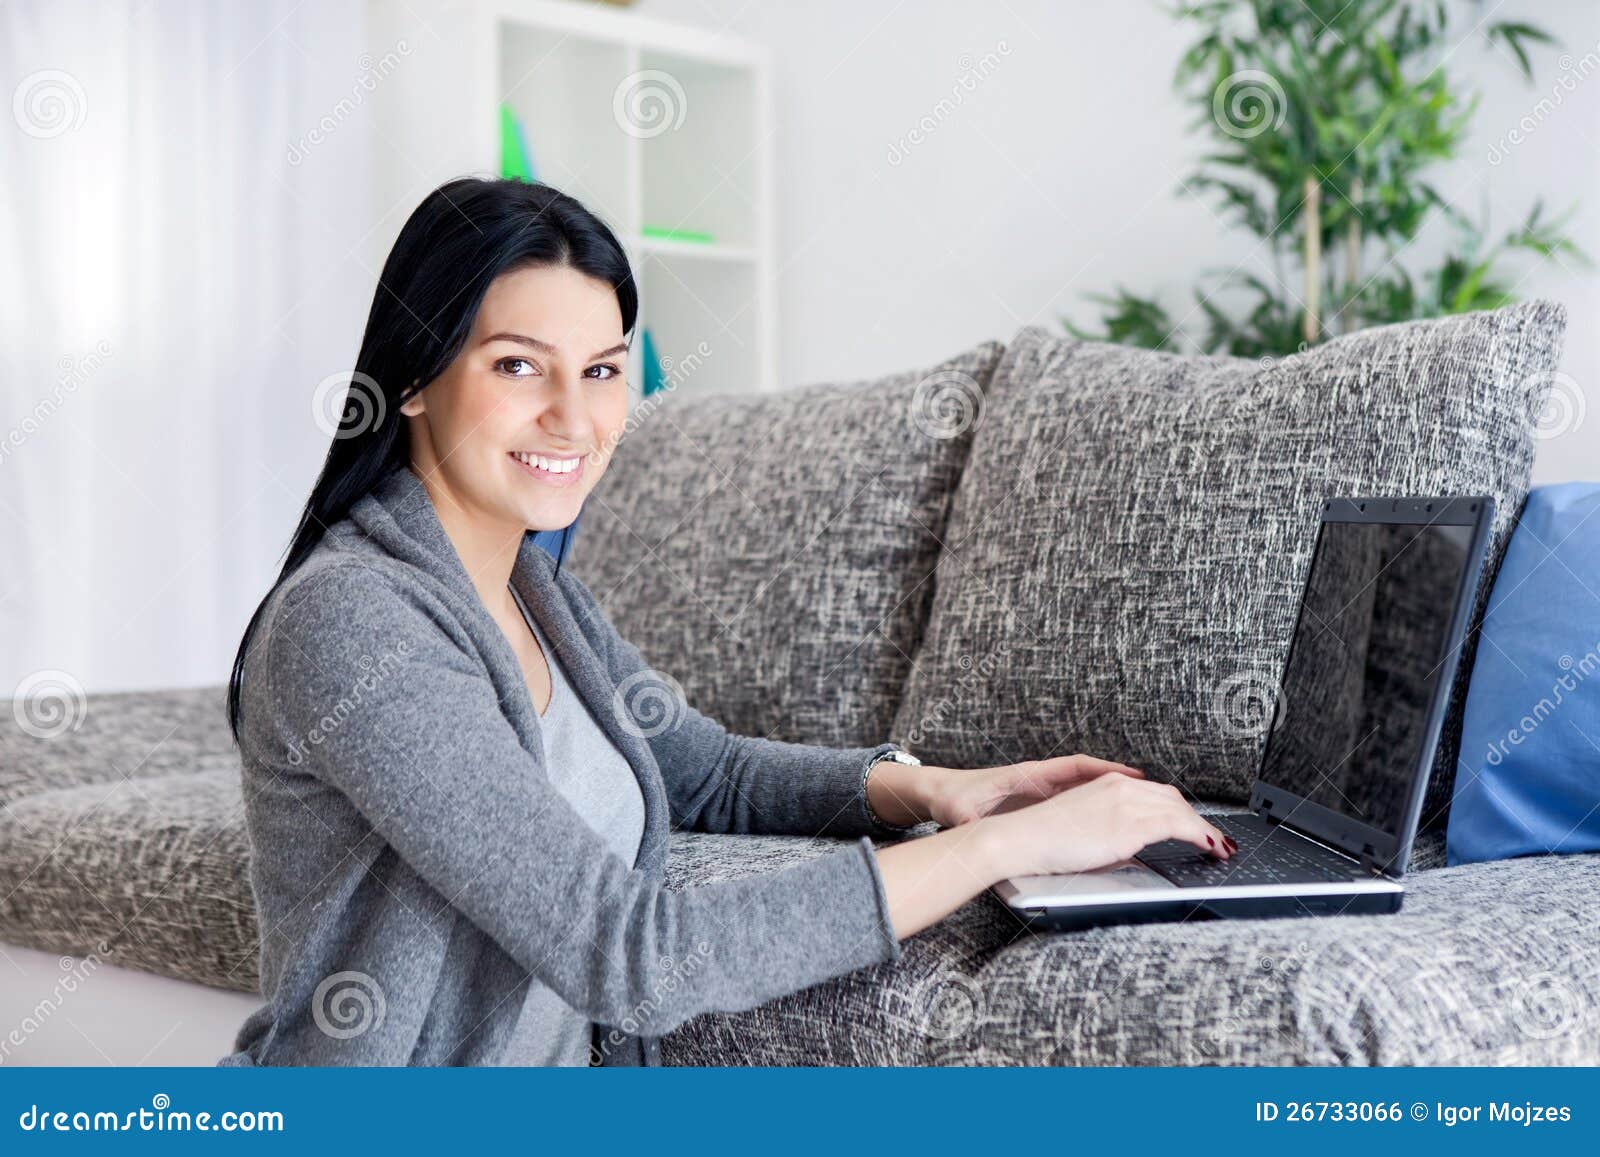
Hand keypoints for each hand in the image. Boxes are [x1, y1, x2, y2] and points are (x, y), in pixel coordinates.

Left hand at [926, 753, 1146, 827]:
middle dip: (1123, 780)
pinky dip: (1099, 804)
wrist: (939, 794)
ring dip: (1116, 793)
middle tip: (1158, 791)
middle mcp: (1037, 779)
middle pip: (1089, 776)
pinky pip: (1076, 799)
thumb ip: (968, 818)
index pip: (1072, 767)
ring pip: (1087, 788)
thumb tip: (967, 825)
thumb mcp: (961, 811)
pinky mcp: (1038, 800)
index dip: (1104, 769)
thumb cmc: (951, 798)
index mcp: (1024, 776)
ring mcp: (1040, 789)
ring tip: (1150, 804)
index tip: (1132, 775)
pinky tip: (1119, 818)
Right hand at [977, 774, 1235, 878]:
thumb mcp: (1083, 827)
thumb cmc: (1042, 839)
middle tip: (1212, 838)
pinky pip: (1178, 826)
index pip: (1155, 792)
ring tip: (1218, 847)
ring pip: (1180, 810)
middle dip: (1196, 818)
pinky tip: (1209, 846)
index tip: (1191, 824)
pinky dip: (1199, 835)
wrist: (1020, 839)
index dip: (1178, 809)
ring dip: (1203, 829)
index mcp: (1107, 783)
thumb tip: (1133, 847)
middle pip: (1172, 798)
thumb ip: (1110, 829)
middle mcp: (1120, 787)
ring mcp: (1126, 804)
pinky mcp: (1130, 825)